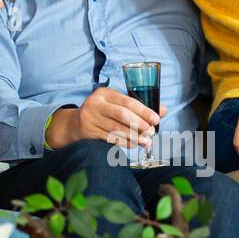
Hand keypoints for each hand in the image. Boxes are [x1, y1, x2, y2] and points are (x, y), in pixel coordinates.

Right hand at [46, 88, 164, 148]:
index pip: (127, 101)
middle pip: (121, 114)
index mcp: (104, 92)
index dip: (143, 110)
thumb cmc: (102, 111)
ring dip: (134, 136)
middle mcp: (95, 103)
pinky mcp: (88, 131)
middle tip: (151, 132)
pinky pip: (110, 138)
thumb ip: (138, 106)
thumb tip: (163, 110)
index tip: (156, 119)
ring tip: (146, 142)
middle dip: (139, 124)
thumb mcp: (116, 104)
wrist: (75, 123)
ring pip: (116, 128)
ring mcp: (90, 117)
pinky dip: (124, 142)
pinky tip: (134, 145)